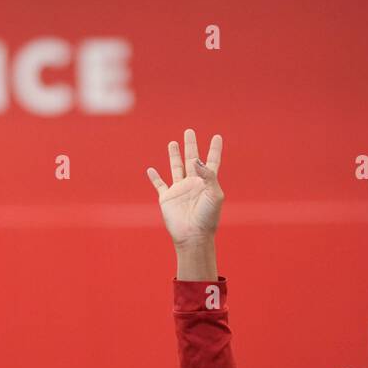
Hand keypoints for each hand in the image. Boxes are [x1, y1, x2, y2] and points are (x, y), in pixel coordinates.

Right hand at [146, 129, 224, 247]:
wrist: (193, 235)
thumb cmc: (207, 217)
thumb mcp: (214, 194)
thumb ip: (207, 175)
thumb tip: (196, 160)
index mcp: (207, 182)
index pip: (212, 162)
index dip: (215, 149)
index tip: (217, 136)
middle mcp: (193, 184)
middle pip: (192, 159)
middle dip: (191, 146)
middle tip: (189, 132)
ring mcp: (179, 190)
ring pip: (176, 168)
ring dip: (174, 156)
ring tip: (173, 143)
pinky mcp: (167, 198)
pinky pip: (159, 185)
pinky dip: (154, 177)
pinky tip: (151, 170)